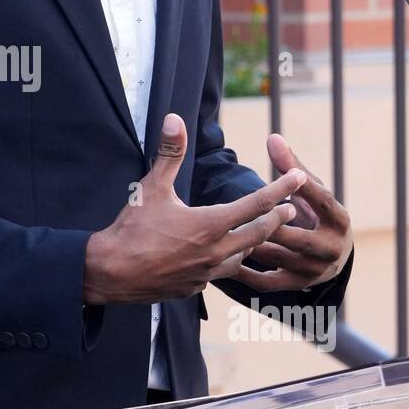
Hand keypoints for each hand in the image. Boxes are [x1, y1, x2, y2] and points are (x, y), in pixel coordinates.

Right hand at [83, 114, 305, 304]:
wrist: (109, 272)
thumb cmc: (131, 229)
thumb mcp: (150, 188)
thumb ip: (169, 154)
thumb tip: (174, 120)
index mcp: (209, 224)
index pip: (256, 204)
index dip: (281, 189)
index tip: (299, 178)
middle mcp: (215, 252)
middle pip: (259, 234)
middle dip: (277, 219)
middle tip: (291, 208)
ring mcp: (206, 274)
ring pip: (242, 257)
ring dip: (253, 244)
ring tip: (258, 234)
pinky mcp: (193, 289)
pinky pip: (219, 274)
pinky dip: (225, 262)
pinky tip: (220, 258)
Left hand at [226, 133, 352, 292]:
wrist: (334, 254)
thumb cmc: (317, 211)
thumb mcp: (312, 190)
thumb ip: (292, 166)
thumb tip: (272, 137)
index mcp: (339, 218)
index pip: (322, 201)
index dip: (303, 188)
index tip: (285, 174)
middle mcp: (332, 247)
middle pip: (297, 236)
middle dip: (271, 225)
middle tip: (242, 214)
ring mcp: (316, 269)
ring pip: (278, 257)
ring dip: (251, 246)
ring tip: (223, 236)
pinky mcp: (298, 285)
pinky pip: (267, 282)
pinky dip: (244, 273)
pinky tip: (222, 262)